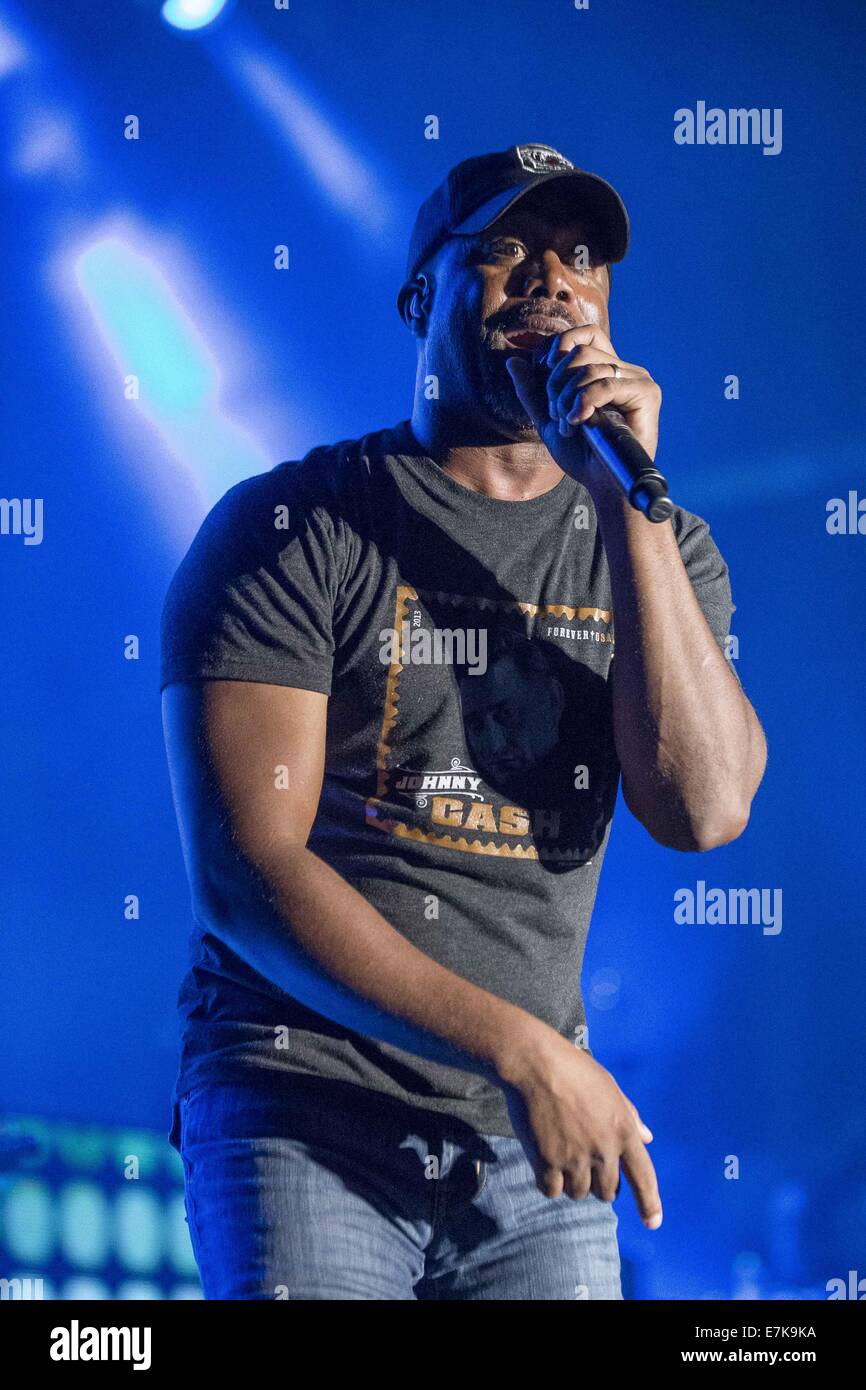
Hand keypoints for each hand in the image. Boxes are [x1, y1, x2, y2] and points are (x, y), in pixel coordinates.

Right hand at [499, 1022, 662, 1228]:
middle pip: (607, 1192)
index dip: (649, 1203)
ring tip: (560, 1153)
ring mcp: (576, 1157)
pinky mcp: (548, 1162)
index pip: (643, 1176)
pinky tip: (543, 1161)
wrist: (535, 1063)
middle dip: (597, 1184)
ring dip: (571, 1182)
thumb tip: (648, 1138)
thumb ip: (630, 1116)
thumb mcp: (610, 1088)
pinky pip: (552, 1191)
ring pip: (579, 1193)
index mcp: (624, 1130)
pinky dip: (548, 1182)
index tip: (653, 1223)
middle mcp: (604, 1149)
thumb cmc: (574, 1069)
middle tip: (583, 1163)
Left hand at [505, 325, 661, 484]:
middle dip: (557, 383)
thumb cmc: (582, 456)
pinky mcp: (646, 393)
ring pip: (589, 366)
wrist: (603, 484)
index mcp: (605, 370)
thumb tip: (512, 362)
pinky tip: (580, 423)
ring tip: (570, 425)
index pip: (583, 335)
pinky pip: (606, 384)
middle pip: (580, 351)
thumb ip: (531, 392)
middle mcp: (623, 370)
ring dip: (568, 398)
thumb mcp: (548, 420)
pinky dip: (584, 403)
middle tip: (558, 414)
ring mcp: (637, 379)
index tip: (543, 370)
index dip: (559, 346)